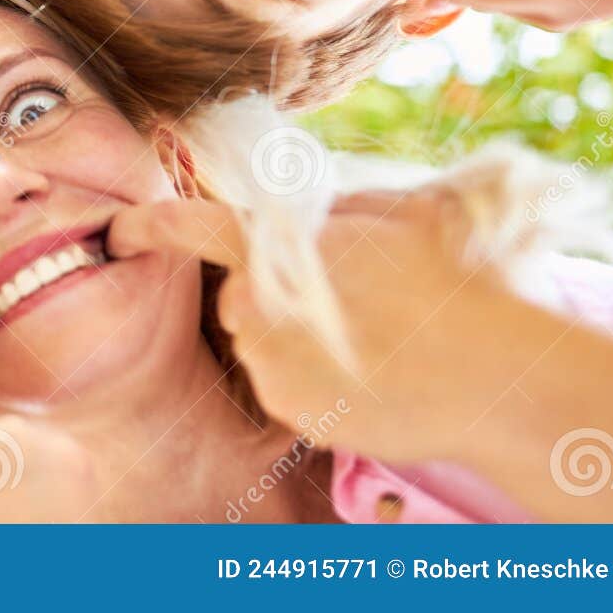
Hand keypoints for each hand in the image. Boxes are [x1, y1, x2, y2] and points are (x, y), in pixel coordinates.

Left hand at [110, 192, 518, 465]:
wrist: (494, 374)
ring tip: (368, 339)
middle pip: (239, 291)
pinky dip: (312, 381)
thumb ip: (336, 205)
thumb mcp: (398, 210)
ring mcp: (266, 358)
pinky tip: (366, 375)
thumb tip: (313, 205)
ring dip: (294, 337)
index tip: (119, 231)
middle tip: (346, 297)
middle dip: (275, 291)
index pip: (188, 226)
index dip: (147, 225)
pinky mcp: (286, 407)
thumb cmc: (454, 279)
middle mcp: (253, 300)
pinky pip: (283, 385)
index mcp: (274, 242)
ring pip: (260, 340)